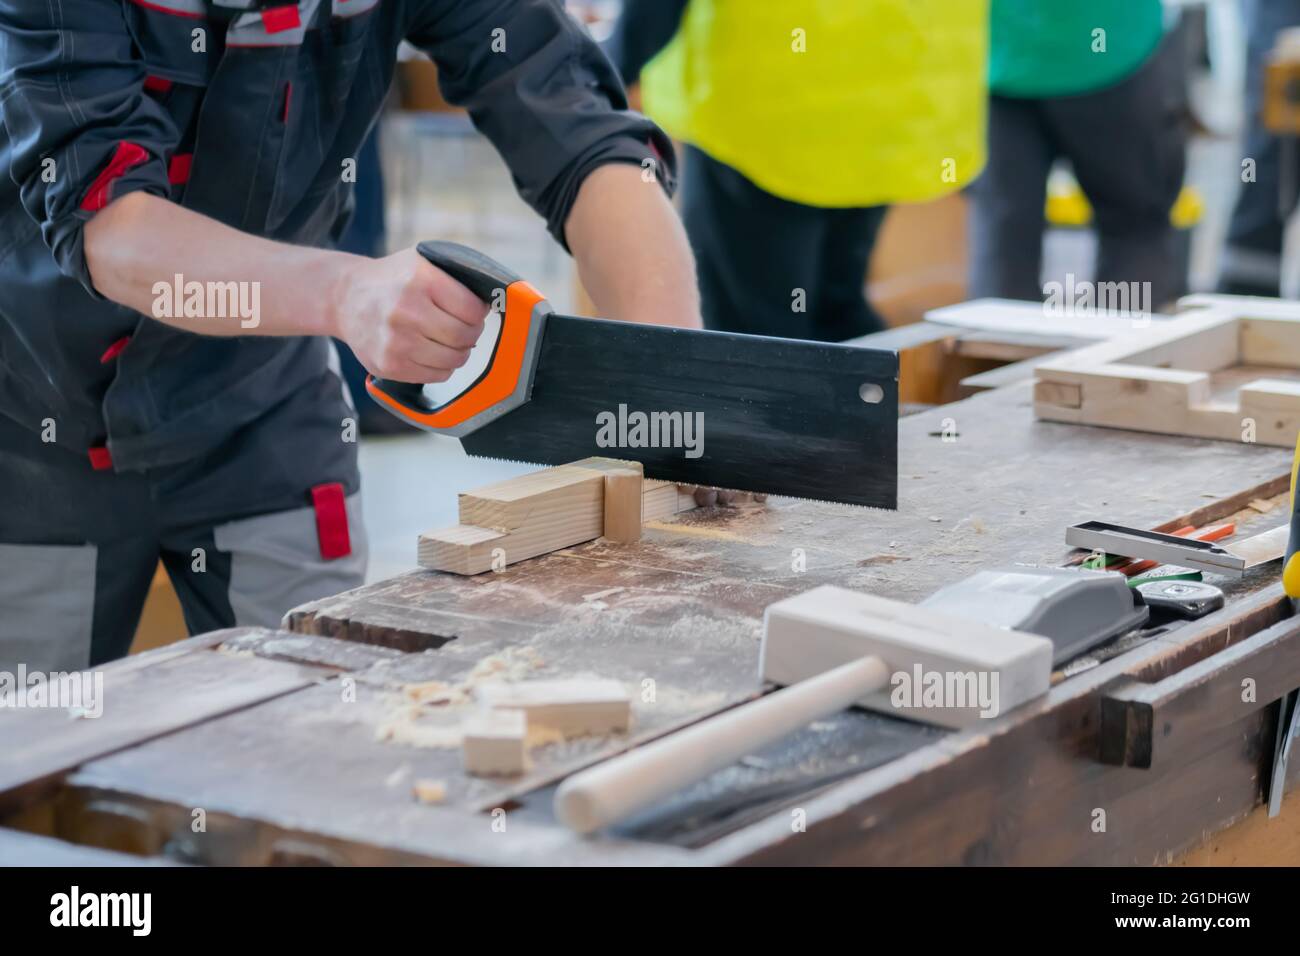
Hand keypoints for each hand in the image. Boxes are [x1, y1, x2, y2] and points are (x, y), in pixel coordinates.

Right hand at [331, 248, 486, 382]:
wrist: (346, 299)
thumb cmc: (393, 281)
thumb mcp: (422, 262)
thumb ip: (456, 278)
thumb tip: (494, 302)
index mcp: (420, 280)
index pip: (473, 309)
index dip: (479, 313)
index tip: (473, 312)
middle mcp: (407, 310)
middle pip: (465, 336)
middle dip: (471, 334)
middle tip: (464, 328)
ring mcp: (396, 341)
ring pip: (454, 359)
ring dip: (458, 352)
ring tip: (447, 340)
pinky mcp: (390, 365)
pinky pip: (436, 375)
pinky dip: (441, 366)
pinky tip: (431, 352)